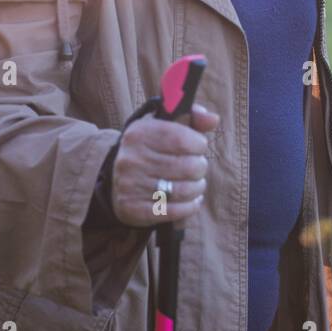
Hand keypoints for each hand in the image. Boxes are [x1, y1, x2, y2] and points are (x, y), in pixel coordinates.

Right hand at [111, 102, 219, 227]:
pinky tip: (192, 200)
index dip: (198, 144)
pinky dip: (189, 207)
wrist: (118, 180)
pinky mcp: (132, 208)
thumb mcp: (165, 127)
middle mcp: (131, 158)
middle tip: (198, 167)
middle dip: (200, 167)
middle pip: (186, 166)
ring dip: (197, 188)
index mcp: (139, 133)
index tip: (199, 147)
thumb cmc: (151, 150)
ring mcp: (130, 185)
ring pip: (182, 190)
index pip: (181, 138)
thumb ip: (192, 118)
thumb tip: (213, 119)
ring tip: (197, 184)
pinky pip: (172, 211)